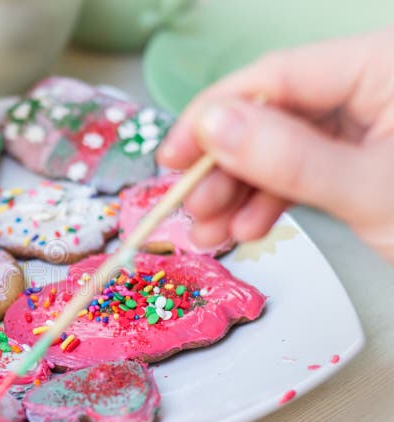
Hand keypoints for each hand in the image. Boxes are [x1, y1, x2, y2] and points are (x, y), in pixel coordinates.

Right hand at [157, 28, 393, 263]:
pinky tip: (247, 227)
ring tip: (213, 232)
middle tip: (192, 208)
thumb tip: (214, 124)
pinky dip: (270, 199)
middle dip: (225, 167)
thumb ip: (291, 158)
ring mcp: (365, 121)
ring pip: (278, 145)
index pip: (276, 77)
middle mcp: (370, 84)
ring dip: (239, 191)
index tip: (173, 156)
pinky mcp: (361, 153)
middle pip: (270, 113)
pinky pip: (300, 167)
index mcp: (383, 66)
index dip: (213, 116)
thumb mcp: (372, 192)